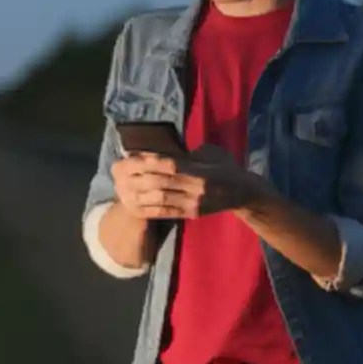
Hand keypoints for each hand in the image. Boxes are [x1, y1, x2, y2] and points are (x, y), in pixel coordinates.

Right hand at [109, 151, 202, 219]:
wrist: (127, 198)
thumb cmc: (140, 174)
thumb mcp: (141, 162)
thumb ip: (156, 159)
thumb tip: (185, 160)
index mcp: (123, 166)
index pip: (145, 164)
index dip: (162, 164)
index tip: (179, 166)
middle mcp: (123, 183)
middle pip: (156, 182)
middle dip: (181, 182)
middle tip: (201, 184)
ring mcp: (131, 201)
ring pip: (161, 198)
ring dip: (182, 198)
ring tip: (199, 197)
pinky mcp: (138, 214)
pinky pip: (161, 212)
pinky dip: (177, 211)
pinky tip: (191, 210)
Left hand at [111, 145, 276, 219]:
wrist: (245, 193)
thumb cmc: (225, 167)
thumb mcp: (211, 152)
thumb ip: (189, 152)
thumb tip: (163, 149)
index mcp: (200, 169)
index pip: (169, 165)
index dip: (147, 161)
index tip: (129, 157)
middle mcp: (195, 187)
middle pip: (159, 182)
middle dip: (136, 177)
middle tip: (117, 172)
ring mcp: (192, 203)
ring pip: (159, 199)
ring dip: (136, 194)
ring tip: (120, 188)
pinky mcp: (191, 214)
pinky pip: (165, 213)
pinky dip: (147, 208)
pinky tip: (132, 204)